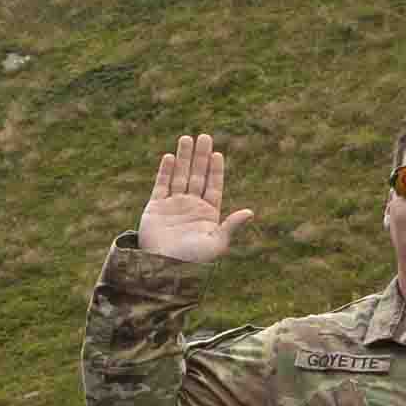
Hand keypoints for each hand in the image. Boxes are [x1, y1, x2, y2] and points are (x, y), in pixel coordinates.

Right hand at [136, 133, 246, 266]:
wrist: (164, 269)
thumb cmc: (193, 260)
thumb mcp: (216, 243)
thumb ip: (231, 226)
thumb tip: (250, 212)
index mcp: (207, 214)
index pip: (213, 186)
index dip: (215, 170)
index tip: (217, 154)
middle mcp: (191, 207)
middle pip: (197, 176)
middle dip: (200, 157)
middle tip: (204, 137)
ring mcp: (173, 206)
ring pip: (180, 176)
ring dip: (184, 158)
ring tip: (187, 138)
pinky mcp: (155, 208)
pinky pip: (161, 185)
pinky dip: (166, 171)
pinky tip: (170, 157)